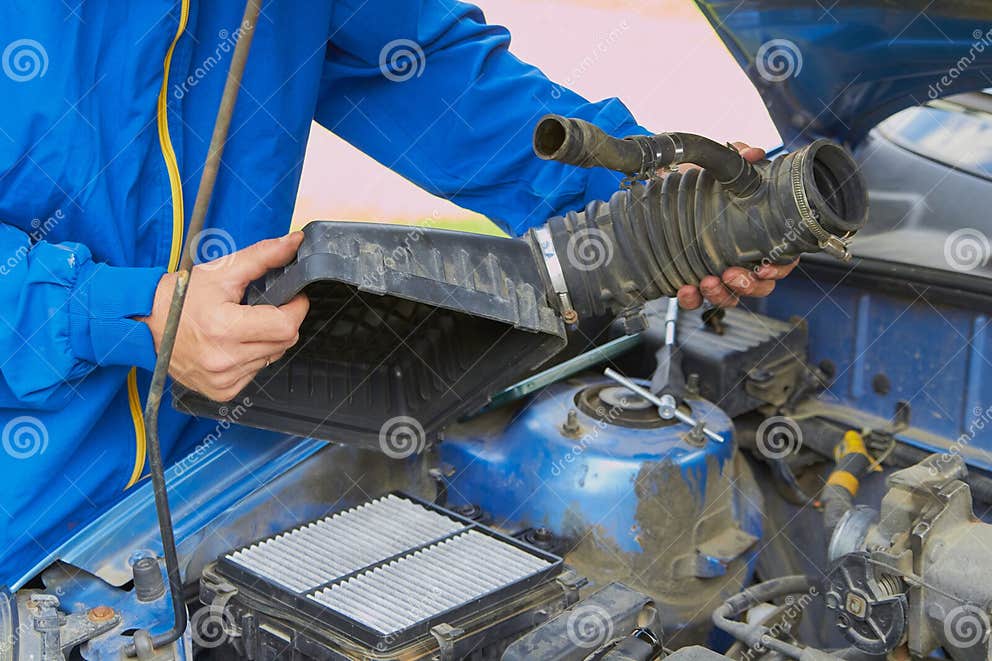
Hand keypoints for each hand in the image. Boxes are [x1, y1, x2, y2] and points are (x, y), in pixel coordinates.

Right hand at [141, 232, 308, 400]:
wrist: (146, 322)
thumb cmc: (181, 295)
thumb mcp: (222, 270)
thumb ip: (263, 255)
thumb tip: (295, 241)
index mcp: (223, 327)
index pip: (286, 326)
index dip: (296, 308)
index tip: (291, 297)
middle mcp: (223, 359)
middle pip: (285, 342)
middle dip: (283, 322)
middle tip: (264, 308)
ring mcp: (222, 379)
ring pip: (273, 357)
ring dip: (268, 340)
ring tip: (243, 325)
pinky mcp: (221, 390)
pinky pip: (256, 372)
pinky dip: (253, 356)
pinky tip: (234, 344)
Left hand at [674, 143, 798, 309]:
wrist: (665, 190)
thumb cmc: (700, 185)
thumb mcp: (719, 169)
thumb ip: (738, 159)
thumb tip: (752, 151)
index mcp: (759, 236)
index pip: (782, 259)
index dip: (778, 267)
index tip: (765, 266)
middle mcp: (743, 258)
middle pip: (760, 285)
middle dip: (749, 285)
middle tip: (732, 274)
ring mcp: (720, 273)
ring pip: (731, 297)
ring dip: (721, 294)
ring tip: (707, 282)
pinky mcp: (694, 282)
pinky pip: (698, 301)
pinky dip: (692, 299)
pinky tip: (685, 289)